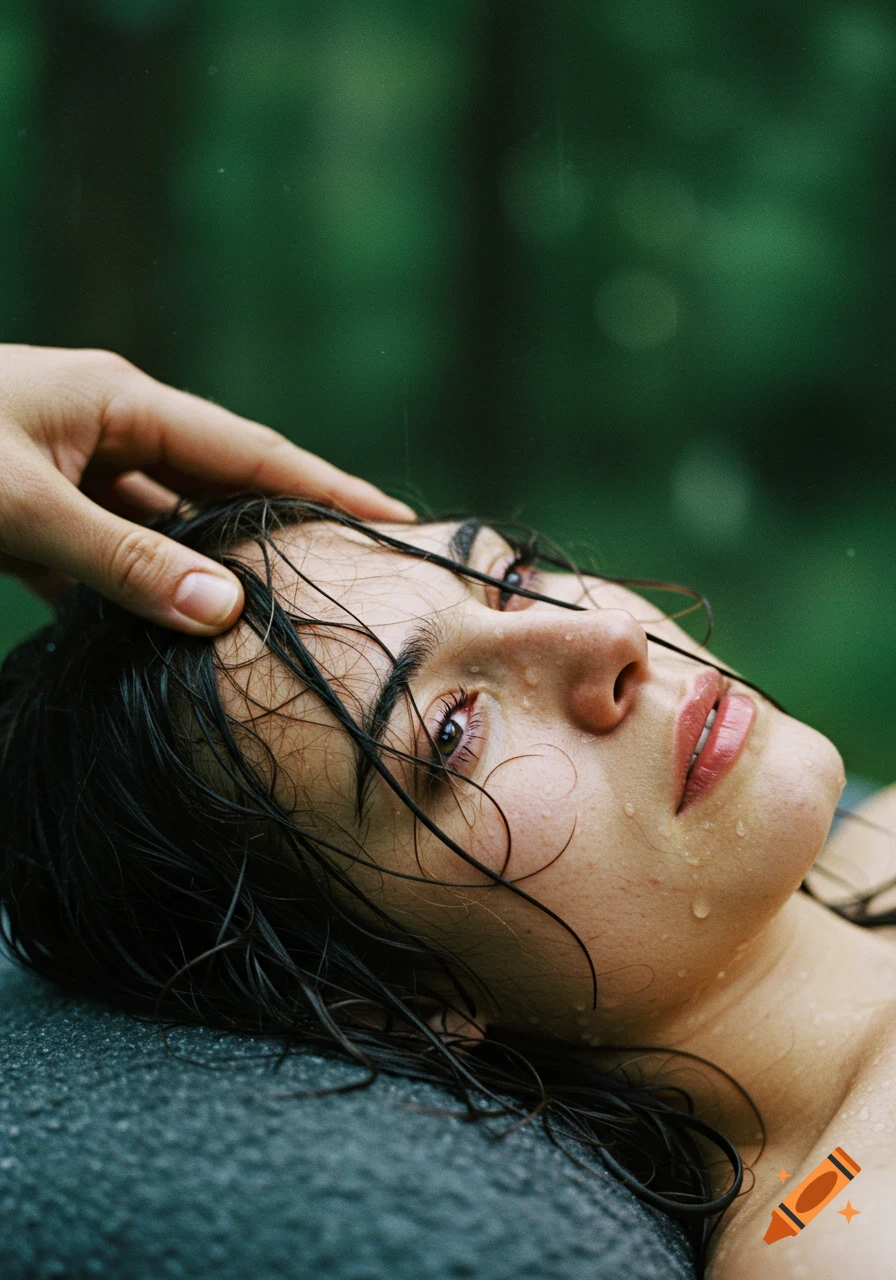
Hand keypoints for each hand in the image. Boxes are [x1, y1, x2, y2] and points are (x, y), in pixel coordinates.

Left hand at [0, 344, 414, 633]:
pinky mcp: (28, 511)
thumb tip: (223, 613)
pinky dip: (129, 594)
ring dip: (199, 573)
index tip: (395, 520)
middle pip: (213, 486)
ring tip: (266, 623)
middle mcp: (104, 426)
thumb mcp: (18, 504)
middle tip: (345, 580)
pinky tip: (157, 638)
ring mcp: (65, 469)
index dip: (325, 485)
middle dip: (274, 531)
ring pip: (156, 528)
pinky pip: (101, 556)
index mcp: (118, 399)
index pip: (249, 448)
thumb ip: (120, 559)